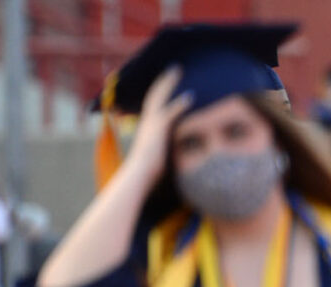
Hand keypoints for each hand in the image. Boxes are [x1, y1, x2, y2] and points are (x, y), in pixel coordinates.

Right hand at [122, 67, 192, 183]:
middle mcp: (147, 120)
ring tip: (178, 70)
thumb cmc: (149, 170)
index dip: (161, 90)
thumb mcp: (159, 154)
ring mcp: (151, 124)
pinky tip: (190, 97)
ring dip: (169, 82)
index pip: (154, 102)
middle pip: (154, 93)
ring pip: (159, 96)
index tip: (168, 81)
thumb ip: (165, 147)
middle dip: (165, 80)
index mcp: (147, 125)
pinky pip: (170, 113)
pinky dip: (179, 104)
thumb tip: (172, 150)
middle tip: (175, 67)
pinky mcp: (158, 130)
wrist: (139, 175)